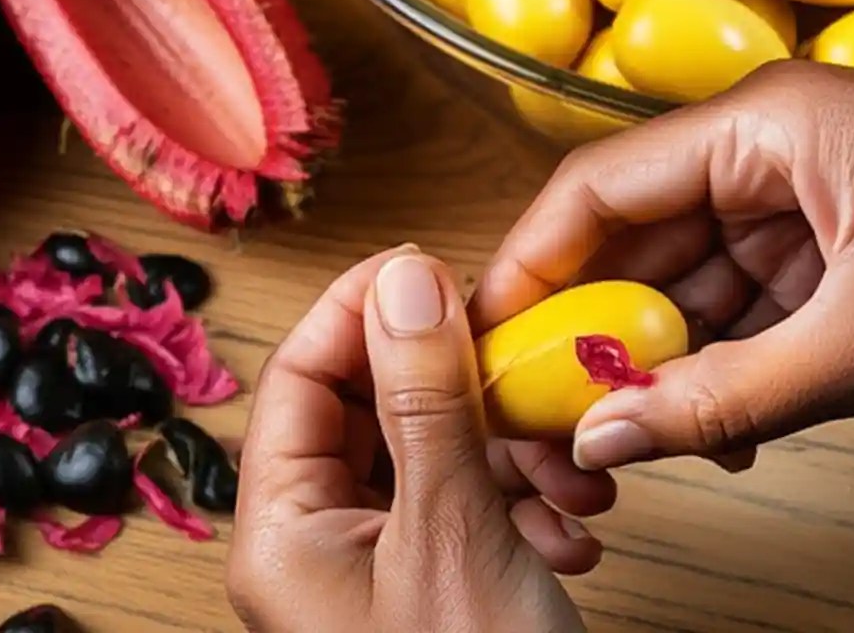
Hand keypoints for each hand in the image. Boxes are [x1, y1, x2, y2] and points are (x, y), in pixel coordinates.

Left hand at [227, 247, 596, 632]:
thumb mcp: (453, 536)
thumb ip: (427, 405)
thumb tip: (405, 283)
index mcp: (283, 535)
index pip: (298, 378)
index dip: (359, 311)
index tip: (428, 267)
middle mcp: (318, 546)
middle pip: (374, 413)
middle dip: (463, 390)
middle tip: (518, 361)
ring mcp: (377, 566)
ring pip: (435, 459)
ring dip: (513, 456)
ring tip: (569, 477)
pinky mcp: (436, 586)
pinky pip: (470, 510)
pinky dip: (525, 509)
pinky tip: (568, 531)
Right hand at [471, 59, 853, 472]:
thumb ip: (727, 397)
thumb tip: (605, 439)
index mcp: (765, 127)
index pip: (600, 189)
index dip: (532, 266)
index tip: (487, 341)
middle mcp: (765, 157)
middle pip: (631, 246)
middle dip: (592, 336)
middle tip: (551, 414)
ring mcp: (795, 208)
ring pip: (680, 291)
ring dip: (656, 368)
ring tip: (634, 439)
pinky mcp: (824, 258)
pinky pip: (736, 317)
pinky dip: (717, 377)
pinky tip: (717, 435)